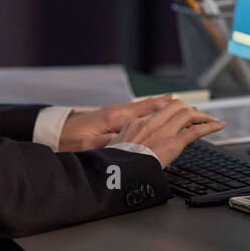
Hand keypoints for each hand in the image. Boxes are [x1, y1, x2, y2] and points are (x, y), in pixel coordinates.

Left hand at [58, 96, 180, 152]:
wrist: (55, 130)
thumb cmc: (72, 138)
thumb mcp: (91, 144)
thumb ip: (111, 142)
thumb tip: (129, 142)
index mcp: (118, 117)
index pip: (151, 109)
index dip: (171, 109)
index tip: (189, 109)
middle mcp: (121, 111)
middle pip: (153, 105)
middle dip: (174, 106)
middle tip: (194, 108)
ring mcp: (117, 113)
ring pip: (147, 107)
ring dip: (164, 107)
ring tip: (181, 105)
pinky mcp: (113, 117)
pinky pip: (139, 110)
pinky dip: (152, 109)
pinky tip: (155, 111)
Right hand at [110, 96, 224, 166]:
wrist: (116, 173)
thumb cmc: (113, 166)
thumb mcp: (113, 149)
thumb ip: (124, 143)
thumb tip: (126, 148)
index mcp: (135, 123)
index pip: (159, 111)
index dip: (173, 113)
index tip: (179, 116)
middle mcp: (151, 123)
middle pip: (175, 106)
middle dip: (189, 109)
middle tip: (197, 116)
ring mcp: (163, 132)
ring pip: (187, 113)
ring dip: (202, 116)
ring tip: (211, 120)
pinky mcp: (173, 143)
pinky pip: (196, 130)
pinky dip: (210, 126)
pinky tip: (218, 126)